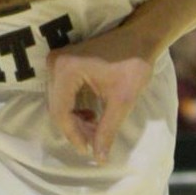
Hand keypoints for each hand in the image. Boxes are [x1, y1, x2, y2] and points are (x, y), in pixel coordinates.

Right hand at [47, 18, 158, 163]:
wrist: (140, 36)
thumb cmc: (134, 63)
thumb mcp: (122, 100)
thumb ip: (107, 130)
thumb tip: (99, 159)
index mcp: (67, 70)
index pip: (61, 112)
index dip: (74, 135)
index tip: (90, 150)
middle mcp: (55, 64)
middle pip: (58, 108)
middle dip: (75, 129)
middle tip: (96, 142)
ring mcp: (56, 62)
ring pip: (59, 103)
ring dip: (75, 120)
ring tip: (96, 129)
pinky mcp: (62, 64)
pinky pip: (61, 94)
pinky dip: (74, 109)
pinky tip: (91, 115)